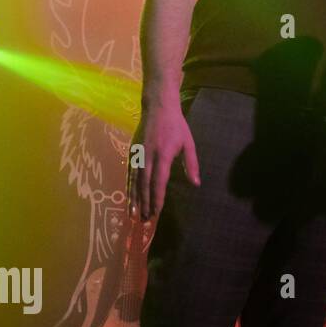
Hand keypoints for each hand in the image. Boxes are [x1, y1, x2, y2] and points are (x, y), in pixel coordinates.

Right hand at [128, 98, 199, 221]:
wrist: (158, 106)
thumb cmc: (177, 125)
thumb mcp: (189, 143)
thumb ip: (191, 164)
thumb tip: (196, 184)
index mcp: (163, 154)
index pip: (159, 180)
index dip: (157, 197)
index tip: (157, 211)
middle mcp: (148, 156)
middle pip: (144, 184)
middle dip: (144, 203)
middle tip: (145, 219)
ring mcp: (138, 154)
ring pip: (134, 180)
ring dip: (134, 198)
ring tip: (134, 214)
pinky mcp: (132, 152)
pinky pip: (130, 173)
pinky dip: (129, 187)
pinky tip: (129, 198)